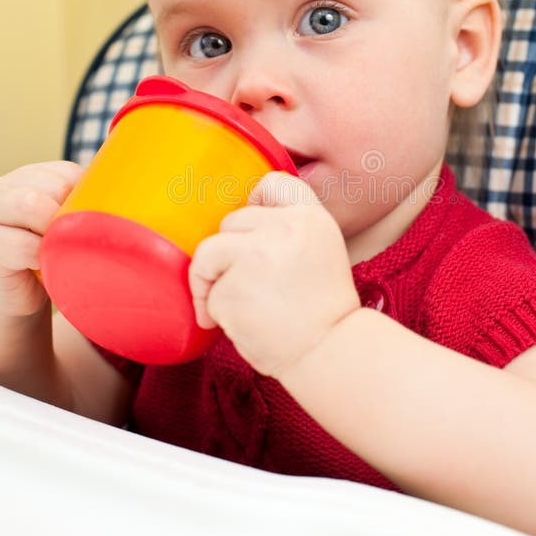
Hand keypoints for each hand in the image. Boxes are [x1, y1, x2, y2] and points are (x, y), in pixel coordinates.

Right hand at [0, 161, 83, 317]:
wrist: (17, 295)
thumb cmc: (50, 254)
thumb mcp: (67, 222)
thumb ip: (83, 203)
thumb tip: (129, 198)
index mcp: (29, 176)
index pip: (68, 172)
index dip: (86, 197)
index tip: (88, 222)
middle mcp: (5, 188)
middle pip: (52, 185)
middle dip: (70, 215)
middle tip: (72, 240)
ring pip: (32, 205)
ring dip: (54, 232)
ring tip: (57, 250)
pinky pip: (23, 245)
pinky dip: (40, 257)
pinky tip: (41, 265)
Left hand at [188, 172, 360, 378]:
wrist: (329, 352)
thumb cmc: (320, 309)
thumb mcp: (320, 250)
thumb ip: (287, 229)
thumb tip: (238, 223)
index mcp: (310, 217)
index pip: (272, 183)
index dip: (254, 204)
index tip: (252, 232)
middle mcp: (284, 228)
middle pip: (230, 223)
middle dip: (229, 256)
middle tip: (249, 287)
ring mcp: (256, 256)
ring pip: (208, 253)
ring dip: (211, 282)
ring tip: (234, 306)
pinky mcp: (232, 289)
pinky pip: (206, 293)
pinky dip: (216, 313)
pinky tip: (245, 324)